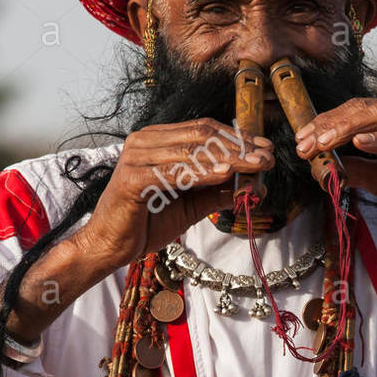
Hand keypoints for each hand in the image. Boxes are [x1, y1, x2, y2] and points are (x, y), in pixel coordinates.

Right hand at [77, 118, 274, 268]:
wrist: (108, 246)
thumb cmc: (145, 222)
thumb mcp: (191, 205)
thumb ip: (218, 192)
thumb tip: (253, 186)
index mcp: (156, 140)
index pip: (204, 130)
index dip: (238, 137)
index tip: (266, 149)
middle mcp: (144, 141)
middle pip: (201, 136)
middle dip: (240, 146)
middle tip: (268, 157)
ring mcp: (137, 157)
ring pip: (192, 151)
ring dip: (229, 157)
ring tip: (257, 165)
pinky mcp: (132, 179)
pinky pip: (176, 172)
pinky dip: (204, 172)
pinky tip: (227, 173)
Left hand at [294, 96, 376, 234]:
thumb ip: (356, 168)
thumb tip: (323, 165)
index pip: (356, 110)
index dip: (326, 122)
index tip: (301, 139)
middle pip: (364, 108)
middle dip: (329, 125)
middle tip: (304, 142)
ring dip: (346, 129)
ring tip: (322, 143)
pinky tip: (358, 143)